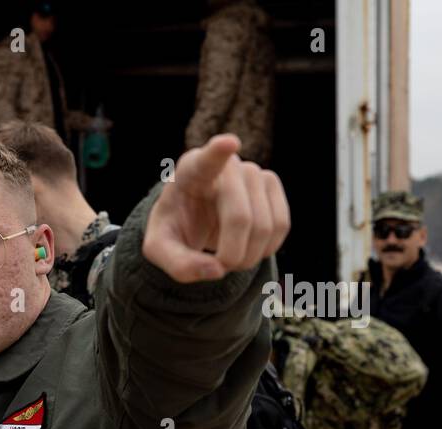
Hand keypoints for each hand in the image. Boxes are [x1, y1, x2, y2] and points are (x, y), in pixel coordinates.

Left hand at [142, 133, 290, 282]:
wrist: (191, 218)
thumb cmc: (174, 229)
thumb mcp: (160, 250)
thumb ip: (179, 264)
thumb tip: (216, 271)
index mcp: (190, 173)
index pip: (206, 160)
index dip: (218, 152)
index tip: (228, 143)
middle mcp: (226, 166)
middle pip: (240, 217)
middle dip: (232, 254)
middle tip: (220, 266)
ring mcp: (253, 172)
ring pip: (265, 225)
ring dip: (250, 257)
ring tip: (230, 258)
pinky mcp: (272, 186)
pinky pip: (281, 225)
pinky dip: (266, 249)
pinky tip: (248, 248)